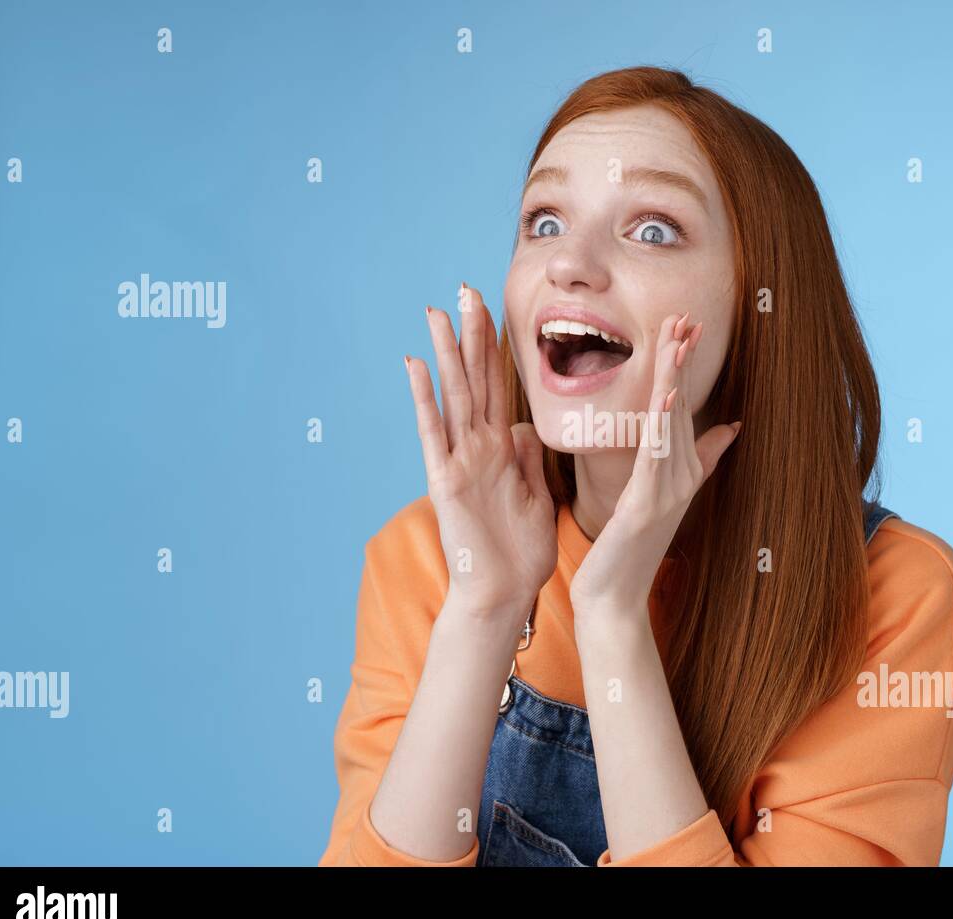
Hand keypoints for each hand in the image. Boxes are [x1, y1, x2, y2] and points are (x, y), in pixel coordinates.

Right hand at [405, 284, 557, 626]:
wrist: (503, 596)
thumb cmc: (521, 554)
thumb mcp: (537, 498)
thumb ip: (529, 461)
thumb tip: (524, 427)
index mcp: (500, 450)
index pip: (498, 387)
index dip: (496, 348)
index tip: (493, 309)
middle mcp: (476, 448)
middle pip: (474, 379)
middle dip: (470, 335)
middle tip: (465, 289)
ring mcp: (458, 461)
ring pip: (453, 396)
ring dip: (445, 353)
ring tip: (436, 311)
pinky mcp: (445, 480)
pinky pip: (433, 433)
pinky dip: (424, 399)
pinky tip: (415, 366)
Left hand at [569, 311, 740, 615]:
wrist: (615, 598)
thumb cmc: (631, 550)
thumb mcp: (664, 497)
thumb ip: (699, 460)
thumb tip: (731, 427)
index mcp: (680, 470)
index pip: (683, 407)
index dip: (685, 367)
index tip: (687, 327)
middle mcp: (680, 477)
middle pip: (680, 408)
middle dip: (681, 361)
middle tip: (684, 317)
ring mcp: (667, 491)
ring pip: (670, 425)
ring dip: (673, 380)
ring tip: (677, 341)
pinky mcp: (646, 505)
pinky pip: (654, 458)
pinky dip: (660, 426)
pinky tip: (663, 396)